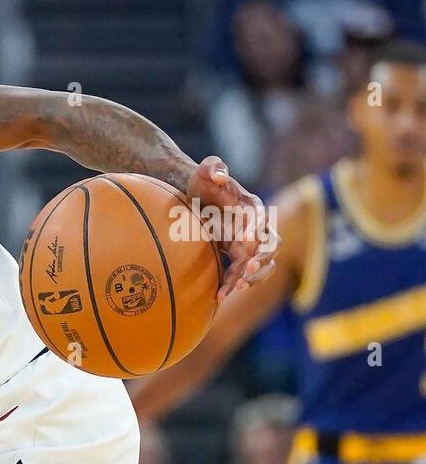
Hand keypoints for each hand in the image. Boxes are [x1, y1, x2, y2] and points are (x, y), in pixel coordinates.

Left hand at [185, 156, 277, 301]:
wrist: (191, 198)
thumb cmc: (201, 183)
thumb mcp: (205, 170)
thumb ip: (214, 166)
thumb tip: (221, 175)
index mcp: (251, 207)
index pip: (261, 220)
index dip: (257, 230)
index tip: (246, 239)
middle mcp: (255, 227)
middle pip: (271, 246)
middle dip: (264, 258)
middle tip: (250, 267)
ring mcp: (247, 244)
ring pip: (261, 266)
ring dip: (252, 278)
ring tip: (236, 288)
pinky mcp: (236, 257)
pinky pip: (241, 275)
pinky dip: (233, 285)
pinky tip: (219, 296)